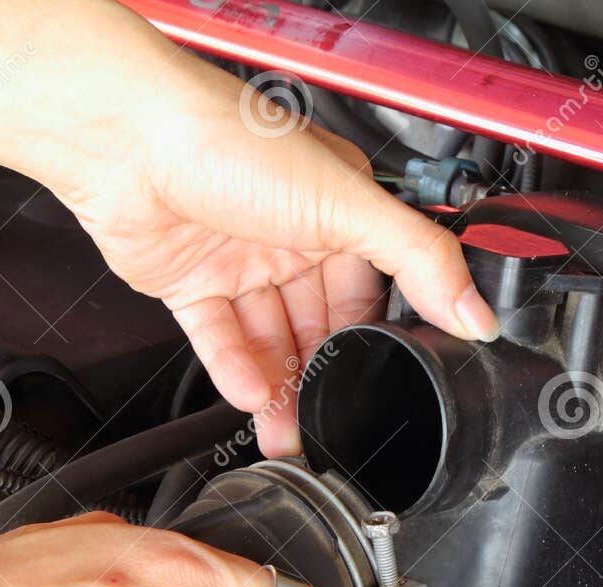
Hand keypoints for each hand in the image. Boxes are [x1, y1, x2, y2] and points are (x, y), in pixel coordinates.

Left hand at [48, 49, 499, 455]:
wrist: (125, 139)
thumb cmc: (229, 141)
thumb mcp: (348, 203)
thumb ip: (420, 259)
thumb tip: (477, 311)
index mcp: (341, 208)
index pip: (374, 290)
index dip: (379, 339)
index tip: (386, 385)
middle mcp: (292, 232)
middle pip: (319, 325)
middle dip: (325, 378)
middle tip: (332, 425)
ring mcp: (240, 258)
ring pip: (271, 340)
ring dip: (282, 388)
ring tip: (291, 431)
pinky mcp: (192, 281)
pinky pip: (222, 338)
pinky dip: (236, 370)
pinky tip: (251, 397)